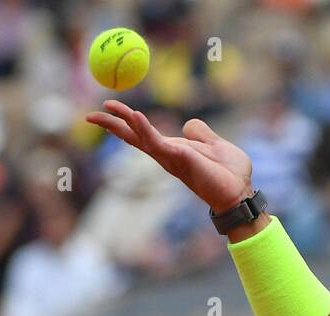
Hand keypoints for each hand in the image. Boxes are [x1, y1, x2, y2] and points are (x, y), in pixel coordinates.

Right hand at [85, 100, 253, 212]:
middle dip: (111, 125)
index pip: (144, 134)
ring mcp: (171, 158)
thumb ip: (201, 133)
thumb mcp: (215, 144)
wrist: (240, 192)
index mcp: (174, 150)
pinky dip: (145, 129)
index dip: (127, 121)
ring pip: (140, 138)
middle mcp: (167, 155)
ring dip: (122, 122)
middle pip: (133, 137)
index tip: (109, 107)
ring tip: (107, 108)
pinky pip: (157, 142)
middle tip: (89, 114)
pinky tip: (136, 116)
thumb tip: (188, 125)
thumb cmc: (230, 173)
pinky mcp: (179, 159)